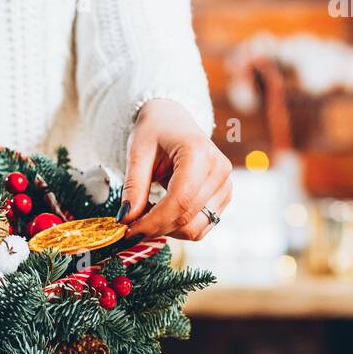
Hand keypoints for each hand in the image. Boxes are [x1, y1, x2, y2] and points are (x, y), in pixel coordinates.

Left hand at [116, 99, 231, 240]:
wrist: (173, 121)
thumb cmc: (154, 131)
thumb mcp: (137, 153)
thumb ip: (133, 187)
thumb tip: (127, 219)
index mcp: (199, 153)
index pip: (179, 201)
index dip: (153, 222)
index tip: (129, 232)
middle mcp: (219, 170)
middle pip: (187, 218)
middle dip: (155, 228)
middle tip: (129, 227)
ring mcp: (226, 184)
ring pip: (195, 227)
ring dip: (167, 230)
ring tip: (145, 216)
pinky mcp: (224, 196)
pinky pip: (201, 226)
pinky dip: (179, 227)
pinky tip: (161, 214)